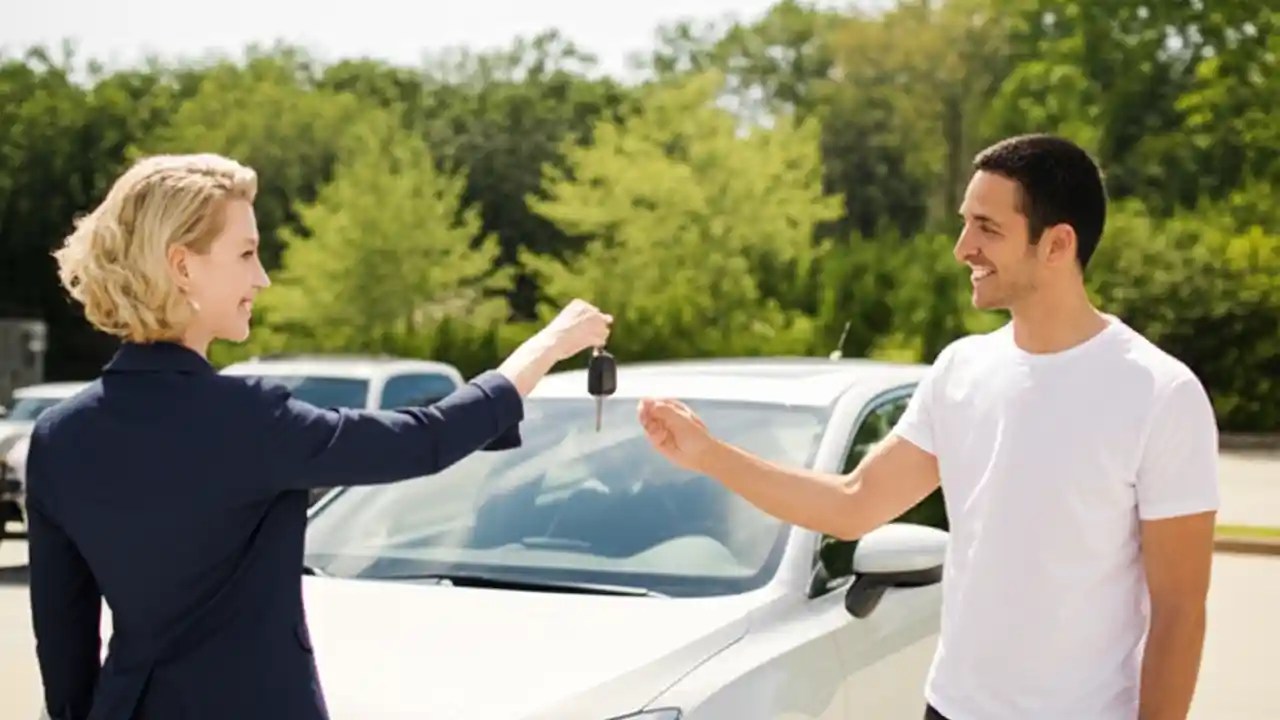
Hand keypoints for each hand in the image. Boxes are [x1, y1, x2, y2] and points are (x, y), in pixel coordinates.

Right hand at [497, 298, 611, 395]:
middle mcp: (588, 310)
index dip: (587, 322)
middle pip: (601, 320)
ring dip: (597, 337)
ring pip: (604, 330)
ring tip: (583, 341)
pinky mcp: (594, 336)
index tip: (576, 328)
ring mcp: (592, 323)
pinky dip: (597, 344)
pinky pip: (602, 340)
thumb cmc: (556, 333)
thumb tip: (611, 318)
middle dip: (595, 329)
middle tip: (581, 336)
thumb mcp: (569, 317)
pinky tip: (588, 346)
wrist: (549, 343)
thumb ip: (586, 316)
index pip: (594, 311)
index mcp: (580, 303)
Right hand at [638, 398, 715, 471]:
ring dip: (651, 428)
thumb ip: (663, 410)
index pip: (653, 401)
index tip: (644, 408)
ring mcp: (661, 429)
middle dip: (646, 417)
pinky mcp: (659, 441)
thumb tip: (645, 401)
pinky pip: (650, 436)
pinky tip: (663, 439)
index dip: (647, 404)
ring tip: (661, 433)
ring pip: (646, 424)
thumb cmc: (695, 435)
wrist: (701, 456)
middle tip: (649, 422)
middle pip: (646, 412)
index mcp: (672, 407)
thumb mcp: (680, 419)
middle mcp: (665, 416)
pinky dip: (654, 438)